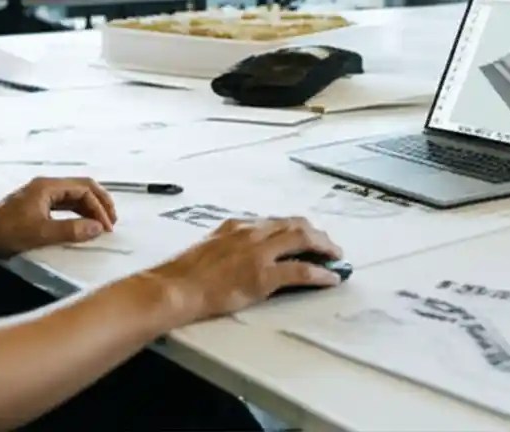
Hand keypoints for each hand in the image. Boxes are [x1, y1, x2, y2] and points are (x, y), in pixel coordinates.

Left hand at [0, 177, 116, 255]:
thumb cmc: (5, 233)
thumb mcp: (40, 233)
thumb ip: (71, 230)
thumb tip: (98, 228)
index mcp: (47, 186)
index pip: (84, 190)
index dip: (99, 208)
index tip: (106, 227)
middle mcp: (46, 186)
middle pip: (82, 188)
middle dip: (100, 203)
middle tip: (112, 221)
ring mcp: (40, 195)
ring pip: (74, 196)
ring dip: (90, 208)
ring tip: (101, 224)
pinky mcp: (36, 205)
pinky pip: (65, 204)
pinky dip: (78, 212)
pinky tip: (82, 224)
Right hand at [148, 217, 342, 321]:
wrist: (173, 288)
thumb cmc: (184, 274)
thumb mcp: (209, 247)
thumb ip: (230, 244)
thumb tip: (243, 251)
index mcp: (238, 226)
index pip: (277, 222)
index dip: (297, 228)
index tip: (308, 234)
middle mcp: (251, 233)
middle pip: (296, 225)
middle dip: (317, 234)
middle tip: (330, 246)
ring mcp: (259, 253)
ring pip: (303, 240)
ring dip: (324, 247)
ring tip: (335, 257)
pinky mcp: (262, 276)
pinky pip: (301, 271)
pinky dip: (321, 273)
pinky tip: (331, 278)